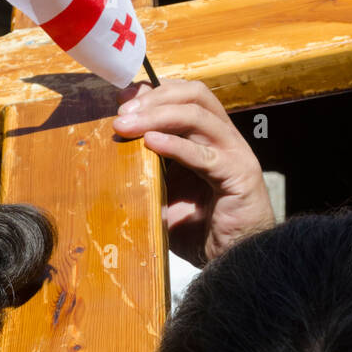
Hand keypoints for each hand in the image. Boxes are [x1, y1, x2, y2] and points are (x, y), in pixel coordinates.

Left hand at [113, 78, 274, 263]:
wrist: (232, 260)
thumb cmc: (200, 229)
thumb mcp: (164, 194)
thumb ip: (146, 172)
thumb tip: (112, 158)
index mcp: (208, 137)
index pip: (185, 96)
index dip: (154, 92)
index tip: (121, 99)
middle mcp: (224, 139)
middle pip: (194, 95)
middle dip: (154, 98)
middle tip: (122, 113)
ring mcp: (234, 154)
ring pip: (198, 116)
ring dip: (158, 116)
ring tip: (128, 126)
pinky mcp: (239, 176)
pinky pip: (205, 155)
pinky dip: (176, 145)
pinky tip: (151, 143)